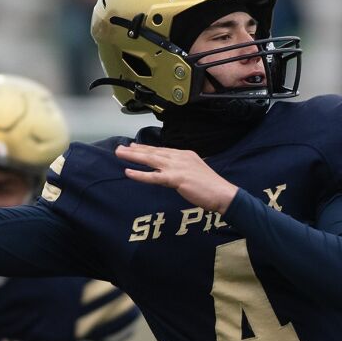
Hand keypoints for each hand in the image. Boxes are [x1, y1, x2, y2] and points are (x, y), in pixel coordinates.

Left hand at [114, 142, 238, 213]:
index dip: (146, 148)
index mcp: (185, 155)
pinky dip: (140, 174)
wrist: (223, 194)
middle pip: (154, 152)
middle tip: (120, 148)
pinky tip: (129, 172)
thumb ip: (184, 170)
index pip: (162, 150)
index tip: (134, 146)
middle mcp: (180, 157)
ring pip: (151, 160)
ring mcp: (178, 167)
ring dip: (133, 157)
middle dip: (135, 150)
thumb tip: (175, 173)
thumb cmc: (212, 187)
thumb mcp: (196, 172)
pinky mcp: (176, 179)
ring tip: (119, 154)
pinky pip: (154, 176)